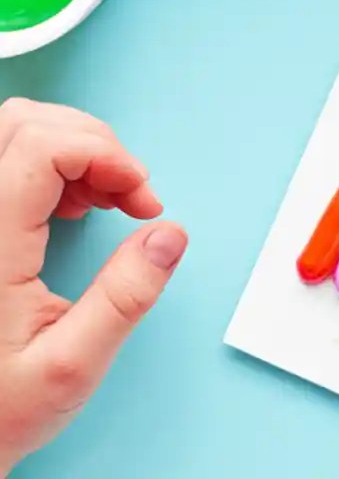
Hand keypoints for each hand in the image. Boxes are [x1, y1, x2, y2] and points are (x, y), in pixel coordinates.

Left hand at [0, 99, 186, 474]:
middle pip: (26, 124)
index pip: (43, 148)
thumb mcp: (72, 367)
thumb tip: (168, 236)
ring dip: (74, 149)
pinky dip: (51, 164)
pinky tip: (75, 206)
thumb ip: (124, 299)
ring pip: (14, 131)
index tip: (145, 198)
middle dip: (96, 144)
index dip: (108, 156)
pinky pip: (5, 159)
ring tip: (109, 200)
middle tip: (133, 195)